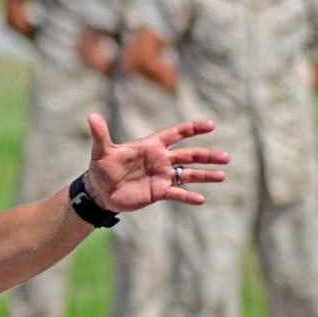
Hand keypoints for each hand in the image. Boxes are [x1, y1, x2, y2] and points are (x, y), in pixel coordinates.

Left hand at [83, 114, 226, 211]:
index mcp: (151, 145)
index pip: (176, 134)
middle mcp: (160, 160)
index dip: (192, 128)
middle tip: (225, 157)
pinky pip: (177, 193)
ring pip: (188, 174)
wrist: (100, 192)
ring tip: (222, 176)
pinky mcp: (158, 192)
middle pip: (189, 155)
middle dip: (207, 155)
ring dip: (205, 175)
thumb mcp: (101, 151)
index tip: (211, 125)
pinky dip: (188, 196)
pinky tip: (201, 199)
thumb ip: (101, 134)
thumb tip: (92, 117)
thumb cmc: (101, 168)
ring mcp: (161, 176)